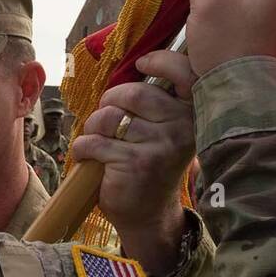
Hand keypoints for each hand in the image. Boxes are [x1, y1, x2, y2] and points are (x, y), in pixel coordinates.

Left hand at [72, 57, 196, 275]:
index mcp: (191, 115)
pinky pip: (95, 142)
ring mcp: (160, 146)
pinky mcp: (135, 163)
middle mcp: (182, 128)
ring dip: (93, 127)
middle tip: (106, 121)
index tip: (142, 64)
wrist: (149, 215)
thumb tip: (129, 69)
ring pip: (109, 117)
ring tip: (97, 141)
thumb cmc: (149, 165)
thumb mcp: (163, 132)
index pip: (186, 73)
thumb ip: (154, 104)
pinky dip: (84, 148)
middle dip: (109, 103)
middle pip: (132, 93)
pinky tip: (89, 157)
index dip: (163, 61)